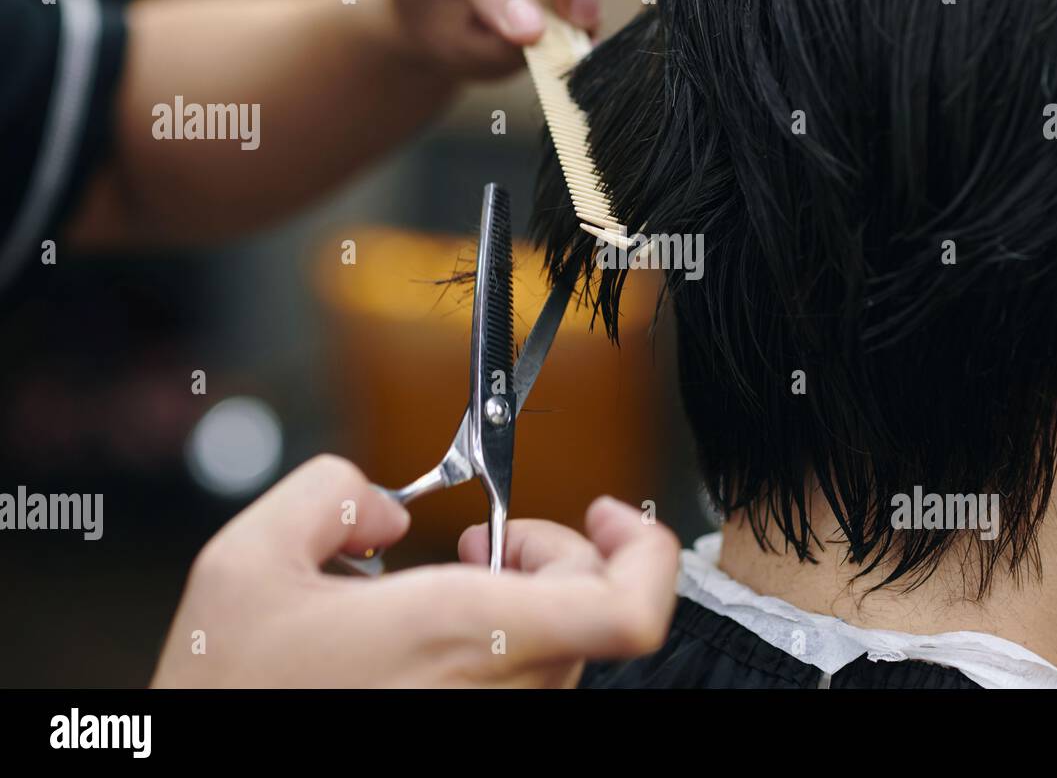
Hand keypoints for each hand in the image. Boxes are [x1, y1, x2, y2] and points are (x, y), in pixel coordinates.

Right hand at [151, 454, 677, 686]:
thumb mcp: (244, 561)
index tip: (609, 512)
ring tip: (444, 586)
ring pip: (561, 651)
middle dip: (556, 554)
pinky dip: (503, 647)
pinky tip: (433, 638)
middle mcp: (496, 693)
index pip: (627, 612)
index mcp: (462, 635)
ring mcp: (490, 728)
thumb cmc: (229, 696)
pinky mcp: (473, 746)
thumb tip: (386, 506)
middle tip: (489, 540)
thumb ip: (329, 492)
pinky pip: (523, 686)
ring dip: (526, 601)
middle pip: (594, 612)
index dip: (647, 554)